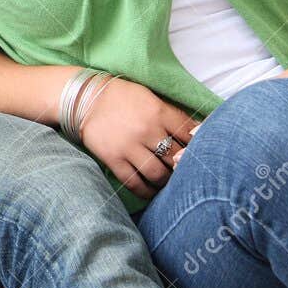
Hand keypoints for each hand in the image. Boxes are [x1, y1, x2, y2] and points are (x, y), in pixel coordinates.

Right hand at [79, 79, 200, 199]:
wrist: (85, 97)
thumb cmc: (122, 96)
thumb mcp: (149, 97)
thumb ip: (171, 114)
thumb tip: (198, 131)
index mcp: (158, 111)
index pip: (189, 133)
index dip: (199, 145)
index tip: (201, 152)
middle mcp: (146, 130)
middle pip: (176, 157)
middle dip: (184, 165)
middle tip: (187, 171)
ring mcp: (129, 146)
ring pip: (158, 174)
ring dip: (167, 181)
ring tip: (169, 181)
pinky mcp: (113, 159)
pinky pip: (135, 183)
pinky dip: (146, 191)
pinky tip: (152, 191)